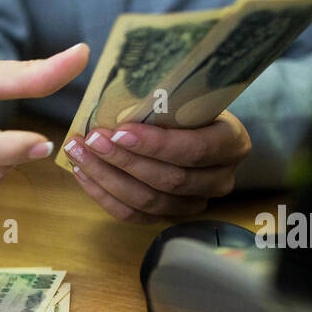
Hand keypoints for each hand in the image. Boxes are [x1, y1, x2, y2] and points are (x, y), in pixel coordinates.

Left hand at [61, 111, 251, 223]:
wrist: (197, 128)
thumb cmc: (188, 105)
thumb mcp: (188, 95)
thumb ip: (165, 100)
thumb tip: (115, 94)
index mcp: (232, 143)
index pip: (194, 150)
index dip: (155, 145)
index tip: (119, 131)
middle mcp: (220, 179)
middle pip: (169, 180)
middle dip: (124, 160)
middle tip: (91, 140)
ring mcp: (195, 203)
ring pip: (148, 202)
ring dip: (107, 178)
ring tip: (79, 154)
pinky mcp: (168, 217)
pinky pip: (133, 216)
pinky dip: (104, 196)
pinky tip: (83, 173)